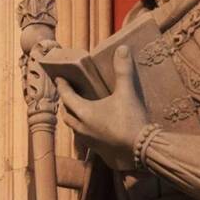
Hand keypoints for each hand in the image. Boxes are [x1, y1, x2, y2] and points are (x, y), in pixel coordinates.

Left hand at [56, 45, 149, 171]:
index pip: (66, 96)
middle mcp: (81, 127)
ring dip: (73, 118)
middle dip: (66, 103)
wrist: (141, 150)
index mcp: (83, 112)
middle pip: (67, 113)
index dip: (62, 86)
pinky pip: (84, 138)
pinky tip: (93, 129)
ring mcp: (88, 141)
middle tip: (68, 94)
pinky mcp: (97, 150)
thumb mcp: (127, 92)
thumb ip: (123, 70)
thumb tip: (122, 49)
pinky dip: (84, 130)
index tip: (58, 78)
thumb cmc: (130, 120)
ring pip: (73, 127)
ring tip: (78, 111)